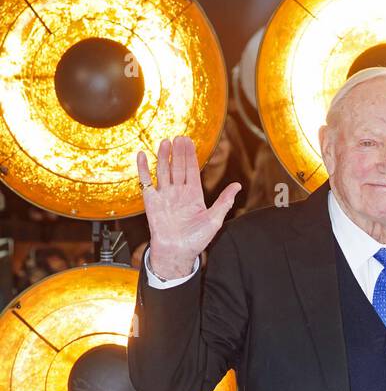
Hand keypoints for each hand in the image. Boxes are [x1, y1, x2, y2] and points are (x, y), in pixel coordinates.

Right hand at [136, 136, 240, 276]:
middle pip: (178, 167)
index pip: (192, 170)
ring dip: (164, 156)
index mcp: (193, 195)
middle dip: (178, 152)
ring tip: (165, 142)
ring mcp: (165, 195)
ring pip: (163, 171)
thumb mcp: (214, 220)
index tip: (189, 141)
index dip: (190, 156)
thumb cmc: (196, 240)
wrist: (177, 252)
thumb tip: (238, 185)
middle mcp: (179, 192)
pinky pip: (146, 182)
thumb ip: (224, 201)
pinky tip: (142, 155)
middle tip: (179, 137)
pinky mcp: (151, 201)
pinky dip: (143, 169)